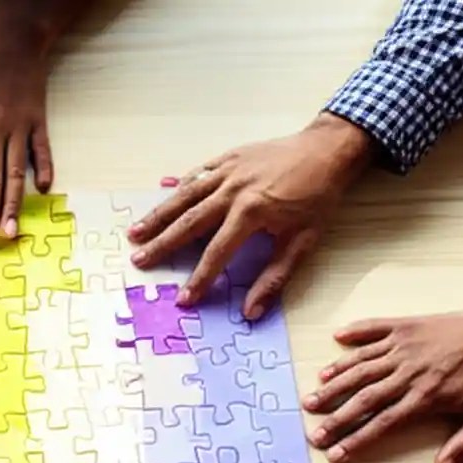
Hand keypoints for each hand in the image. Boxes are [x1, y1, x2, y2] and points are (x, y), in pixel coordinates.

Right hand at [128, 113, 373, 318]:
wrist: (327, 150)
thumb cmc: (318, 198)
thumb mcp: (304, 241)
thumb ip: (275, 277)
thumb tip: (253, 311)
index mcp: (252, 212)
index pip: (217, 252)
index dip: (200, 278)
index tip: (183, 299)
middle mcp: (232, 190)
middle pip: (189, 222)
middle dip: (162, 244)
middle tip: (138, 260)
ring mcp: (226, 170)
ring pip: (184, 196)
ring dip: (158, 215)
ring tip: (134, 232)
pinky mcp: (226, 158)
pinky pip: (195, 174)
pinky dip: (176, 187)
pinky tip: (161, 197)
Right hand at [304, 314, 462, 462]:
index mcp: (426, 397)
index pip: (383, 423)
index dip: (356, 440)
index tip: (335, 454)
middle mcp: (408, 372)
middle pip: (363, 398)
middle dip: (335, 418)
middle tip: (313, 432)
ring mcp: (404, 347)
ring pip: (361, 367)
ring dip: (334, 382)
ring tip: (312, 396)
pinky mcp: (407, 325)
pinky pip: (374, 328)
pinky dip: (355, 332)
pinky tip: (337, 338)